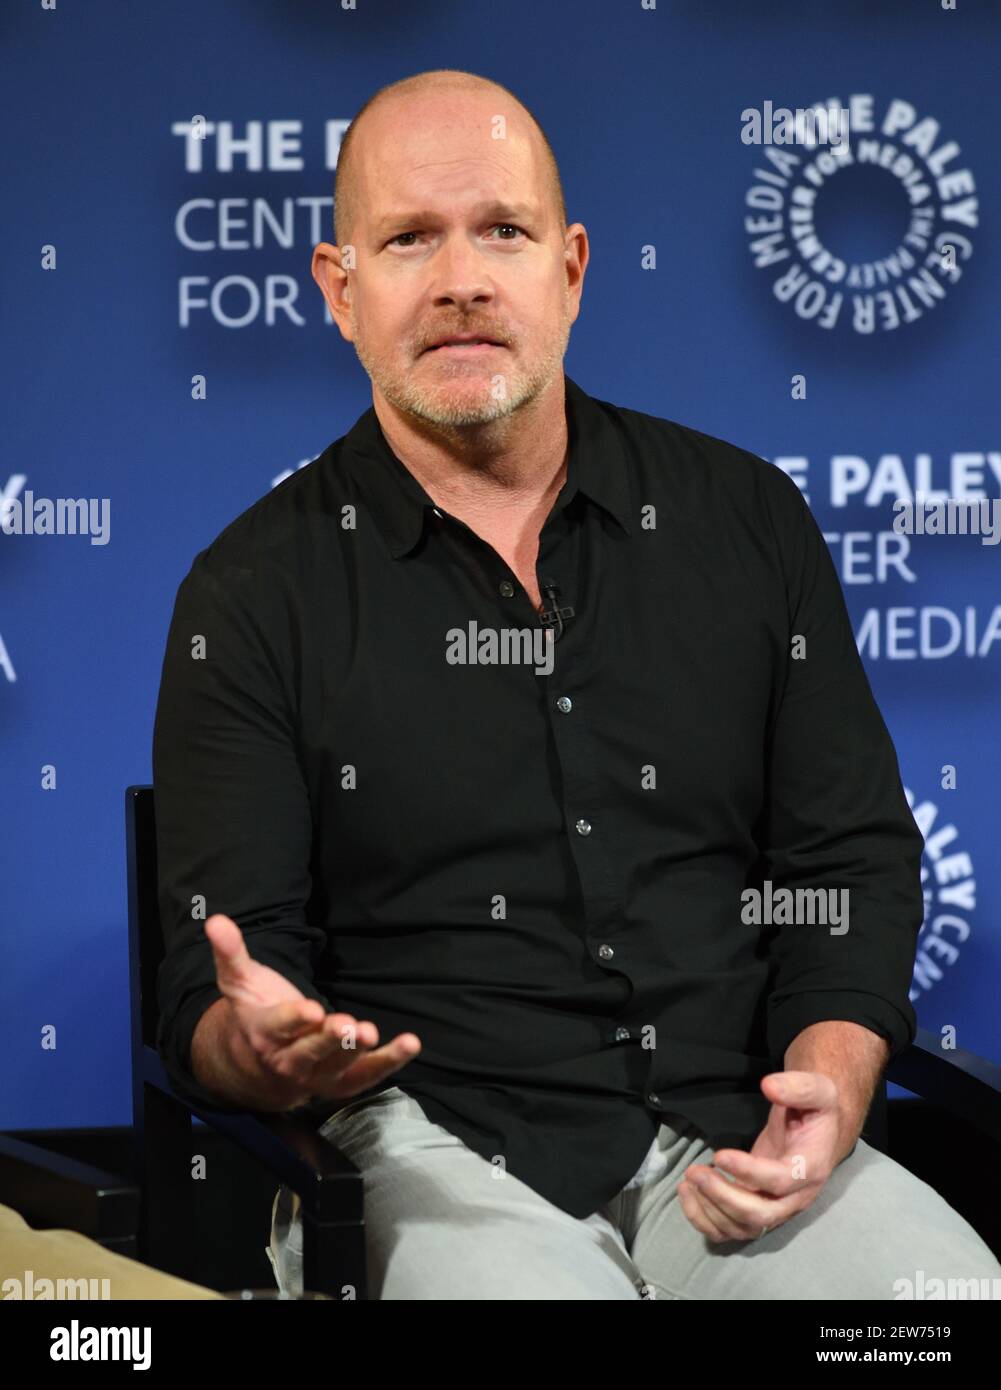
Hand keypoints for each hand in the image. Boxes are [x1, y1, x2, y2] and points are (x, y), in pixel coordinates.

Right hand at [201, 913, 421, 1110]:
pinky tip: (410, 1044)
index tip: (312, 1010)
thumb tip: (215, 921)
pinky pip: (366, 1076)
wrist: (255, 1066)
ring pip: (338, 1068)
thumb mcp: (239, 982)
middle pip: (310, 1052)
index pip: (280, 1026)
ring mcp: (315, 1075)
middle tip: (348, 1026)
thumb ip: (231, 952)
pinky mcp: (339, 1083)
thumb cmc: (255, 1013)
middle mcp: (289, 1060)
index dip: (295, 1019)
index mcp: (265, 1033)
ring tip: (373, 1034)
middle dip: (330, 1040)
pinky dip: (389, 1062)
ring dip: (359, 1053)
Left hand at [677, 1071, 840, 1242]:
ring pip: (743, 1228)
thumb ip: (797, 1087)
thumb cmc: (815, 1112)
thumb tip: (769, 1086)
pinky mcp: (758, 1211)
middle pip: (760, 1215)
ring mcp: (777, 1209)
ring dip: (710, 1208)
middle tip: (694, 1171)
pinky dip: (705, 1219)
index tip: (719, 1155)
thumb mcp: (817, 1090)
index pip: (780, 1181)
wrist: (819, 1134)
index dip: (749, 1172)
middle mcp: (796, 1198)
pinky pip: (731, 1231)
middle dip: (723, 1197)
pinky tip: (687, 1193)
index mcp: (810, 1168)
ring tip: (688, 1179)